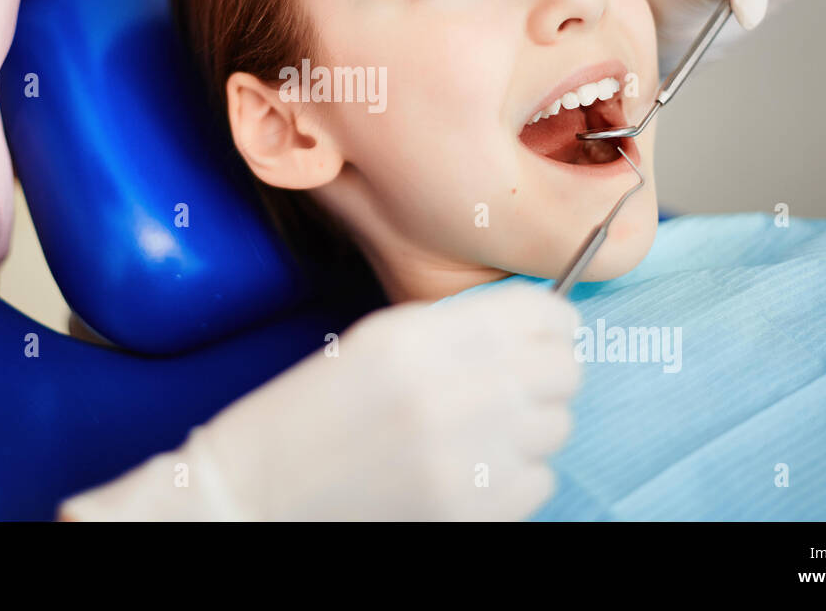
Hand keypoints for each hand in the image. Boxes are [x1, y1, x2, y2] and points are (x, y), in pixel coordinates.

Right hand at [59, 282, 581, 520]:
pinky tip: (465, 470)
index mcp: (423, 338)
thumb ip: (458, 327)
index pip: (543, 314)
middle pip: (564, 371)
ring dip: (528, 426)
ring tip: (474, 431)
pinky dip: (514, 476)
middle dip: (543, 373)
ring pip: (556, 427)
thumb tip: (539, 325)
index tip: (540, 332)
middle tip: (507, 385)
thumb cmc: (311, 415)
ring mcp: (471, 460)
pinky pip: (540, 481)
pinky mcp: (477, 512)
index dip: (547, 322)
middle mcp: (457, 393)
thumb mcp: (377, 343)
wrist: (261, 497)